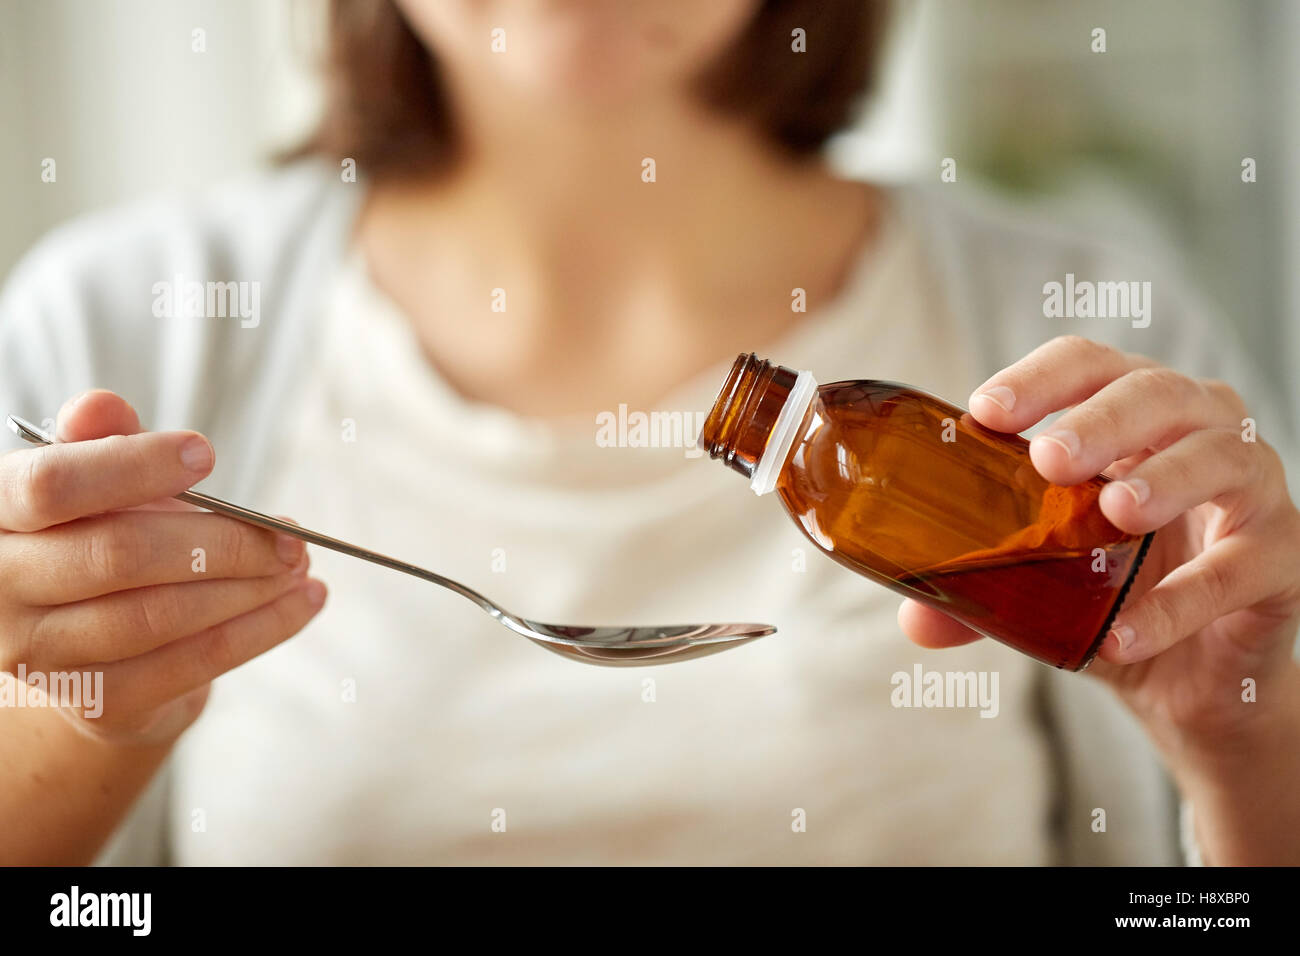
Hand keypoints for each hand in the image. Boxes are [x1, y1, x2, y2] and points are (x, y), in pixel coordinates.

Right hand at [0, 390, 326, 744]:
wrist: (83, 647)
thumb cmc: (92, 540)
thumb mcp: (93, 483)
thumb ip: (99, 442)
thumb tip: (100, 407)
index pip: (51, 487)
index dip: (131, 467)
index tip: (205, 454)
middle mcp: (0, 590)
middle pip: (120, 555)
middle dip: (221, 539)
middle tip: (287, 531)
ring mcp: (40, 656)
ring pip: (161, 615)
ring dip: (250, 587)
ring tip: (299, 561)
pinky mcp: (96, 703)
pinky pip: (192, 664)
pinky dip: (261, 629)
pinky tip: (303, 601)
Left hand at [897, 336, 1299, 860]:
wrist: (1190, 676)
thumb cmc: (1115, 593)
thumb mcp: (1042, 586)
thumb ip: (985, 590)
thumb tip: (914, 616)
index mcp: (1130, 416)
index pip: (1087, 367)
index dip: (1038, 379)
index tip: (984, 409)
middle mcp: (1196, 431)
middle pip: (1155, 393)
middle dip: (1101, 419)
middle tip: (1051, 459)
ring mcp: (1249, 489)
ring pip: (1218, 457)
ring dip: (1165, 479)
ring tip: (1116, 513)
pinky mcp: (1283, 557)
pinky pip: (1242, 567)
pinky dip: (1183, 600)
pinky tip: (1129, 633)